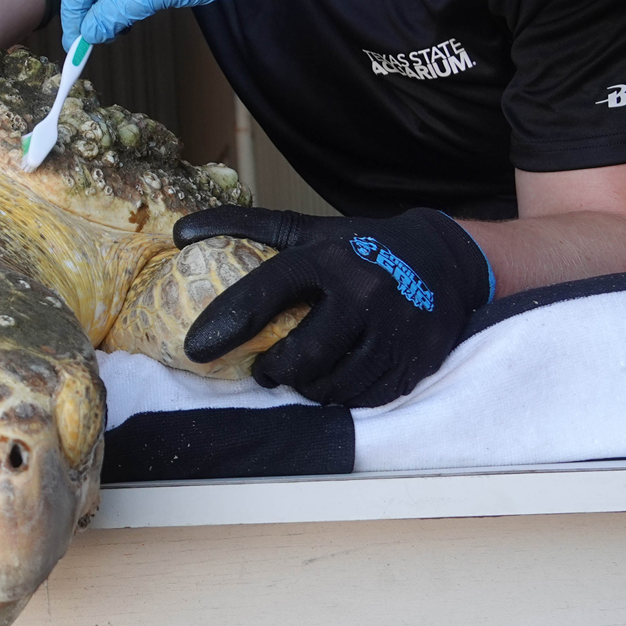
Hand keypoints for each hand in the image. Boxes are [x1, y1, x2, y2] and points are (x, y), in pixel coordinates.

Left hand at [175, 205, 494, 406]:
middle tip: (266, 369)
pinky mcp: (414, 362)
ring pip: (329, 385)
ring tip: (302, 372)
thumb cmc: (360, 247)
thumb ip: (245, 228)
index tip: (195, 349)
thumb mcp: (307, 230)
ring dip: (306, 386)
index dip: (223, 325)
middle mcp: (362, 293)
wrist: (445, 260)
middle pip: (298, 358)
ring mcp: (392, 331)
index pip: (263, 295)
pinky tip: (337, 376)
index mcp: (327, 258)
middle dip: (272, 371)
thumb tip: (181, 232)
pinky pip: (362, 397)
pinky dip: (341, 394)